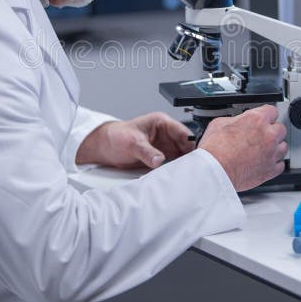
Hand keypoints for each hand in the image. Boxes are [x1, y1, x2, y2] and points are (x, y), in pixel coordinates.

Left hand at [76, 112, 194, 168]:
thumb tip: (160, 160)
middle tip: (192, 170)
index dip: (191, 144)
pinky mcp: (161, 158)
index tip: (195, 157)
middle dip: (189, 157)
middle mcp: (166, 134)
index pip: (183, 132)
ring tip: (185, 176)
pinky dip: (175, 170)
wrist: (105, 147)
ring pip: (181, 156)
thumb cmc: (116, 137)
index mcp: (162, 123)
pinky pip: (173, 164)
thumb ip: (146, 152)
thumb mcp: (132, 143)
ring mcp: (164, 146)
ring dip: (183, 165)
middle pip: (186, 146)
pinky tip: (176, 178)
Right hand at [198, 104, 286, 191]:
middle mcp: (268, 135)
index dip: (266, 115)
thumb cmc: (215, 150)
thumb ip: (235, 120)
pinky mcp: (271, 170)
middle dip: (272, 131)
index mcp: (256, 120)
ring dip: (275, 147)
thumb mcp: (219, 123)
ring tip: (263, 150)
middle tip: (261, 135)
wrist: (215, 171)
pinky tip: (264, 162)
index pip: (272, 111)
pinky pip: (281, 164)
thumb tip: (237, 122)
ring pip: (283, 147)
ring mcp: (271, 153)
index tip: (264, 118)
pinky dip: (274, 163)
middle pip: (280, 128)